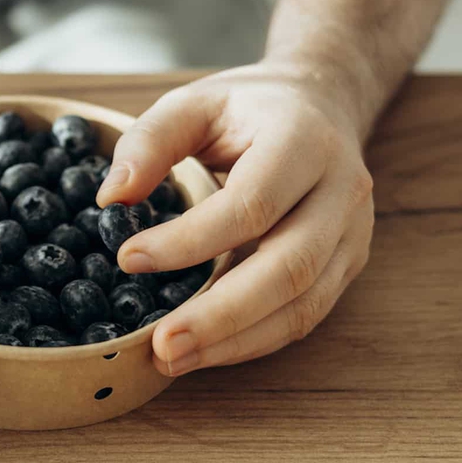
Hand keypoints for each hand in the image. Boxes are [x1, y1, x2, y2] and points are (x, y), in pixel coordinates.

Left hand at [97, 63, 374, 376]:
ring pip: (303, 304)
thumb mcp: (192, 102)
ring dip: (236, 340)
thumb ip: (149, 142)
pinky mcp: (346, 263)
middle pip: (289, 268)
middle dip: (221, 315)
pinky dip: (254, 340)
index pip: (251, 204)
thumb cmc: (246, 107)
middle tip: (161, 345)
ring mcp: (351, 233)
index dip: (190, 240)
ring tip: (174, 359)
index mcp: (303, 141)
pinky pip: (305, 314)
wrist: (319, 104)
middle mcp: (341, 191)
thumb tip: (111, 199)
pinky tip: (207, 350)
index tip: (128, 258)